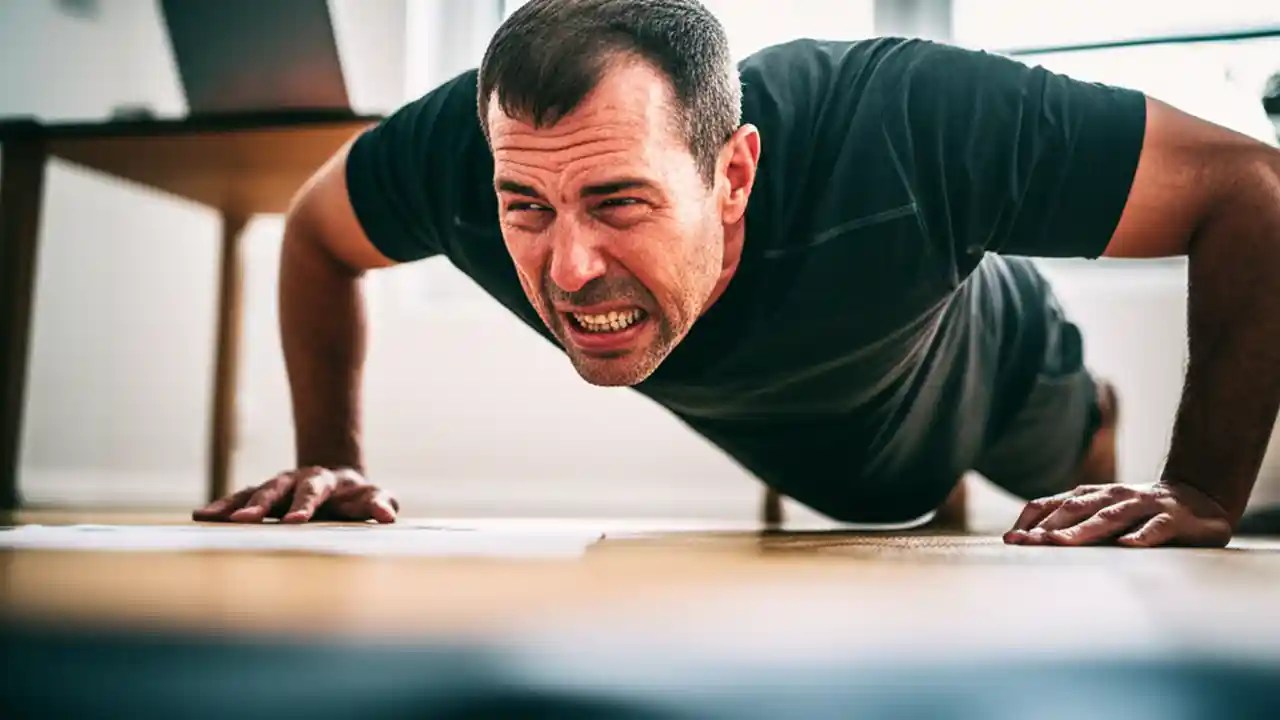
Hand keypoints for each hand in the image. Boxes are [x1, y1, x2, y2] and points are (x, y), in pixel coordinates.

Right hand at [192, 467, 398, 523]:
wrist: (338, 479)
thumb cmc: (358, 497)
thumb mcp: (373, 498)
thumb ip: (380, 504)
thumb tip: (387, 516)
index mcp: (323, 481)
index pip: (312, 492)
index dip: (303, 506)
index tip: (294, 522)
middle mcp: (294, 480)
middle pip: (275, 489)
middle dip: (260, 504)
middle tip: (244, 521)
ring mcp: (275, 486)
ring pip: (251, 492)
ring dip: (232, 505)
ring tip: (208, 518)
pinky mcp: (261, 495)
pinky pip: (237, 499)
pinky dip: (221, 507)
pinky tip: (201, 517)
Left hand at [1004, 481, 1232, 547]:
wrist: (1196, 495)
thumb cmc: (1138, 511)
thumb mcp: (1101, 512)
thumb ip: (1069, 520)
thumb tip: (1020, 537)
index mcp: (1091, 496)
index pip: (1052, 505)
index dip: (1031, 522)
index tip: (1010, 541)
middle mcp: (1112, 496)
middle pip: (1074, 511)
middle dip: (1048, 528)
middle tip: (1025, 544)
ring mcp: (1142, 505)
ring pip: (1109, 517)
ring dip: (1083, 530)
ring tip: (1061, 542)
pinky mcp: (1173, 518)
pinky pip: (1155, 528)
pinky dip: (1141, 536)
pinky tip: (1128, 546)